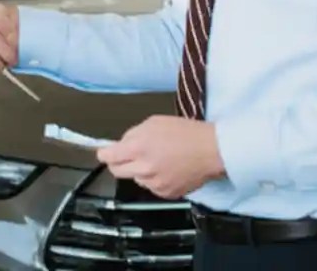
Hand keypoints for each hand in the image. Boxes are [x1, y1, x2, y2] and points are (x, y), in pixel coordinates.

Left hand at [97, 115, 225, 198]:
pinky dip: (154, 179)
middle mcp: (143, 168)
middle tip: (128, 155)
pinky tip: (167, 169)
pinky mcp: (166, 193)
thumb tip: (120, 144)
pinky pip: (151, 186)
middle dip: (118, 163)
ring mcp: (154, 184)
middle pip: (117, 171)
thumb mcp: (153, 123)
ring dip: (139, 171)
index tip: (104, 152)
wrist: (212, 151)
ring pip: (136, 178)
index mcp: (138, 148)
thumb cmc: (185, 132)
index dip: (104, 153)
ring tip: (157, 159)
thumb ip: (133, 134)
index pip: (108, 156)